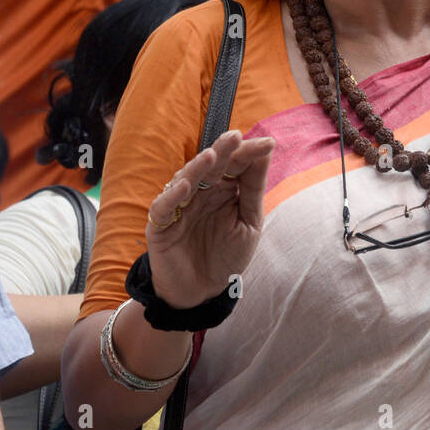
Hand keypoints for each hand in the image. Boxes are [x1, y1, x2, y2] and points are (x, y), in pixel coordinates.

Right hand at [145, 129, 274, 309]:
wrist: (204, 292)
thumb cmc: (227, 255)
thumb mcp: (248, 221)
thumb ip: (253, 188)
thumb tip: (266, 149)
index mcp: (223, 189)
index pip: (236, 164)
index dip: (249, 152)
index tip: (269, 143)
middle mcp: (200, 193)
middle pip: (211, 166)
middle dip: (224, 151)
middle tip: (236, 137)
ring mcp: (179, 207)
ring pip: (185, 180)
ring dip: (197, 168)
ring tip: (212, 157)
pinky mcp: (160, 225)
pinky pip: (163, 208)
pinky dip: (172, 197)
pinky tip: (185, 187)